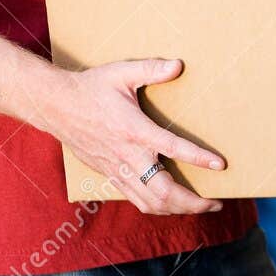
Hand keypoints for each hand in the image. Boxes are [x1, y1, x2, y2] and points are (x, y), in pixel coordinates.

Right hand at [41, 56, 226, 214]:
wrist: (56, 106)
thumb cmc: (91, 88)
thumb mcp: (121, 72)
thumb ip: (151, 69)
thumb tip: (178, 65)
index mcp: (135, 130)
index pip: (173, 149)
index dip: (199, 158)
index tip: (220, 165)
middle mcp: (127, 156)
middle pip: (164, 192)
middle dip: (193, 202)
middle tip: (216, 202)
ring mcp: (117, 169)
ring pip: (150, 203)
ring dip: (177, 210)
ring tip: (198, 206)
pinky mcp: (109, 175)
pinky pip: (135, 199)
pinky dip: (156, 206)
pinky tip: (169, 203)